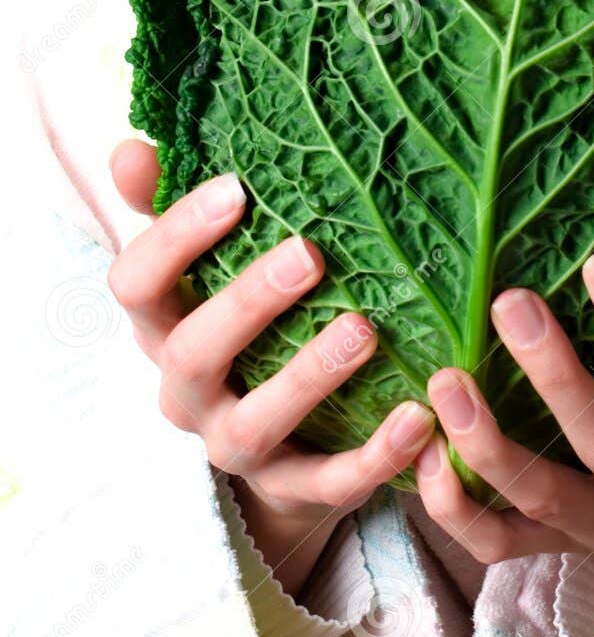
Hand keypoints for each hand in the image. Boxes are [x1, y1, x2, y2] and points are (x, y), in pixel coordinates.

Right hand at [106, 139, 435, 589]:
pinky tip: (420, 418)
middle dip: (249, 302)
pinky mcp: (295, 489)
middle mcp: (186, 392)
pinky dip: (375, 455)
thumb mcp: (207, 272)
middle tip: (310, 253)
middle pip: (195, 352)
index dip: (176, 238)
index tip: (236, 188)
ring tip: (364, 329)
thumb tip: (131, 147)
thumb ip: (172, 209)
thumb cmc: (245, 326)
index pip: (136, 284)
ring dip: (309, 376)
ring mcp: (237, 446)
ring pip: (258, 421)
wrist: (280, 449)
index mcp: (162, 328)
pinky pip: (330, 482)